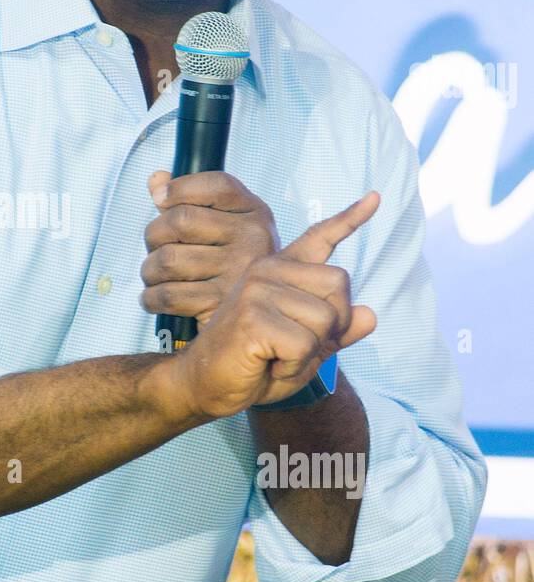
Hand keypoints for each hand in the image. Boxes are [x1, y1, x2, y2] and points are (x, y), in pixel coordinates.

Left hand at [140, 170, 279, 327]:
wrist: (255, 323)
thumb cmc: (231, 269)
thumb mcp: (224, 228)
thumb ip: (189, 201)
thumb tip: (156, 180)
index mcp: (255, 213)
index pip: (216, 185)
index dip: (180, 188)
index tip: (160, 198)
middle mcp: (254, 237)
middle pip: (180, 221)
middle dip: (154, 236)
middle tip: (154, 249)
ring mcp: (240, 270)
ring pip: (168, 259)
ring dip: (149, 270)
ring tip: (153, 275)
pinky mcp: (222, 303)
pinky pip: (167, 294)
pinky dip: (150, 297)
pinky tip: (154, 297)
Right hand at [158, 191, 380, 421]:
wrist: (206, 384)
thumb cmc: (256, 365)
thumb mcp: (307, 348)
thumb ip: (337, 331)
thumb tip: (370, 315)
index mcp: (281, 271)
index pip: (319, 237)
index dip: (350, 218)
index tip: (375, 197)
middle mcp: (268, 271)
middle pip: (339, 284)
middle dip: (331, 326)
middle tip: (296, 345)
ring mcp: (257, 290)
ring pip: (326, 319)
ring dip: (310, 351)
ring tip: (277, 355)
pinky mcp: (251, 316)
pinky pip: (303, 345)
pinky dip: (293, 366)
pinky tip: (267, 364)